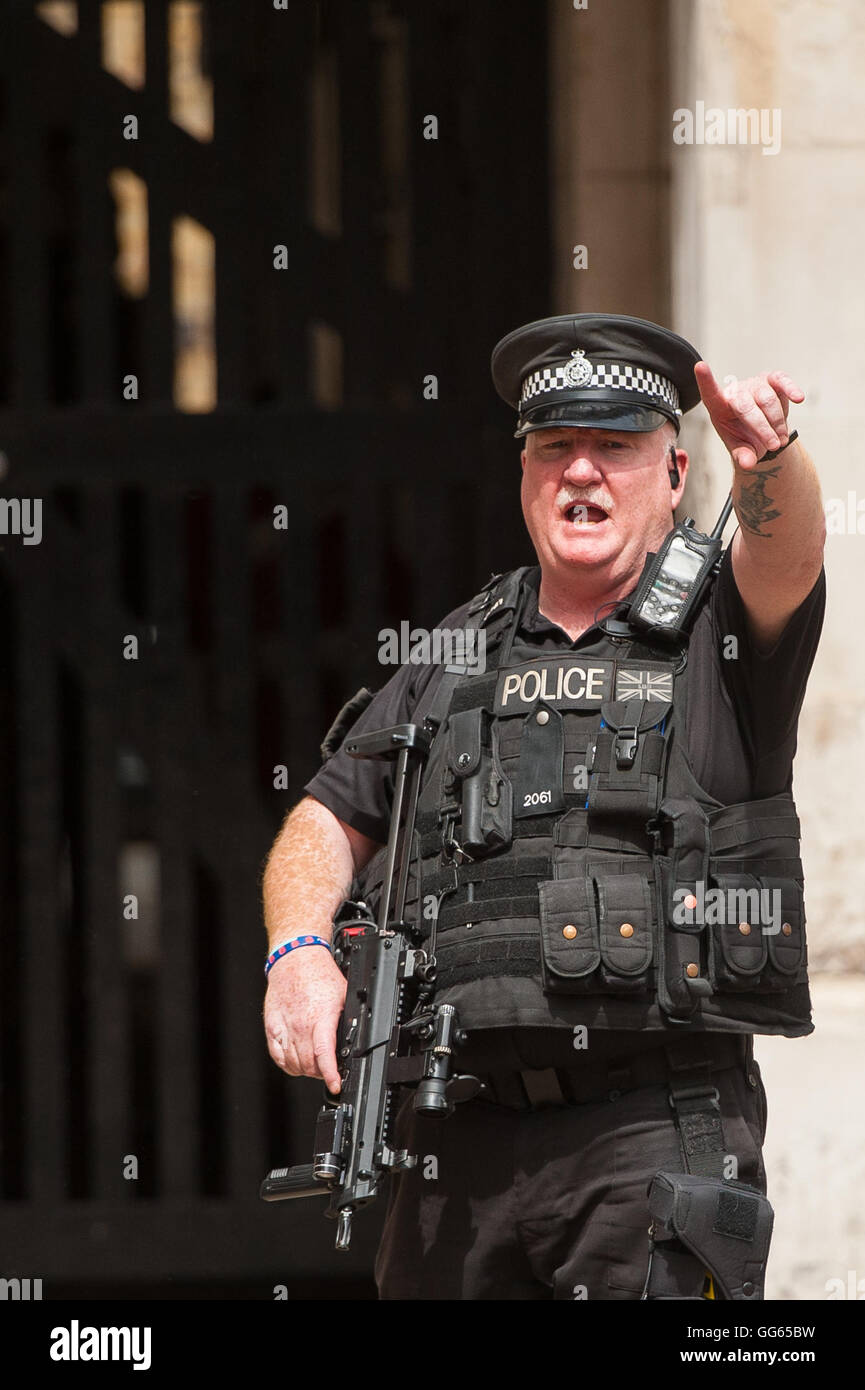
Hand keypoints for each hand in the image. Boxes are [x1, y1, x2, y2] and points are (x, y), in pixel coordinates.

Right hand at [263, 947, 346, 1093]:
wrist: (294, 960)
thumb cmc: (319, 975)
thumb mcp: (344, 996)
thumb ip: (347, 1020)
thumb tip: (357, 1040)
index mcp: (320, 1018)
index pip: (324, 1055)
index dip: (331, 1075)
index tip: (335, 1084)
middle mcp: (300, 1026)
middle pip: (309, 1065)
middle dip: (322, 1073)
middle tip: (329, 1069)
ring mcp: (284, 1028)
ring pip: (294, 1065)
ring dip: (306, 1070)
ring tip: (315, 1064)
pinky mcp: (272, 1028)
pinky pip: (278, 1057)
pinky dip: (289, 1065)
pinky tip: (297, 1061)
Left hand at [694, 362, 804, 470]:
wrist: (764, 429)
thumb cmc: (746, 436)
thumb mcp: (741, 448)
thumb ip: (742, 456)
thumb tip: (748, 463)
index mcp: (719, 406)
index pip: (710, 393)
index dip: (706, 380)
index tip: (700, 366)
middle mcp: (736, 391)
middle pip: (746, 406)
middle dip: (762, 428)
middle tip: (774, 446)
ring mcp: (754, 384)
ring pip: (767, 400)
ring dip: (777, 423)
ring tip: (780, 441)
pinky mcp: (773, 379)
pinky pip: (782, 381)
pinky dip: (791, 389)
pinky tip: (798, 398)